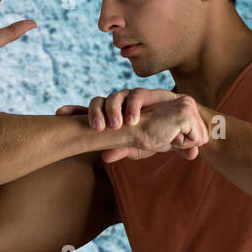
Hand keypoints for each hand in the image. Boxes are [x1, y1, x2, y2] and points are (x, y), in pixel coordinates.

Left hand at [56, 89, 207, 161]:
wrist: (193, 128)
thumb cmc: (163, 135)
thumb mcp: (140, 146)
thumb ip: (122, 148)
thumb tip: (104, 156)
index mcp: (116, 113)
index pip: (92, 108)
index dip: (75, 110)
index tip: (59, 113)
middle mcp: (125, 101)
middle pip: (101, 100)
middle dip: (96, 112)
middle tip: (98, 129)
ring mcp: (139, 96)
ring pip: (119, 95)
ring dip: (115, 109)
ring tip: (117, 126)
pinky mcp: (156, 94)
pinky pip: (139, 95)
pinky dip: (133, 107)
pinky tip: (133, 121)